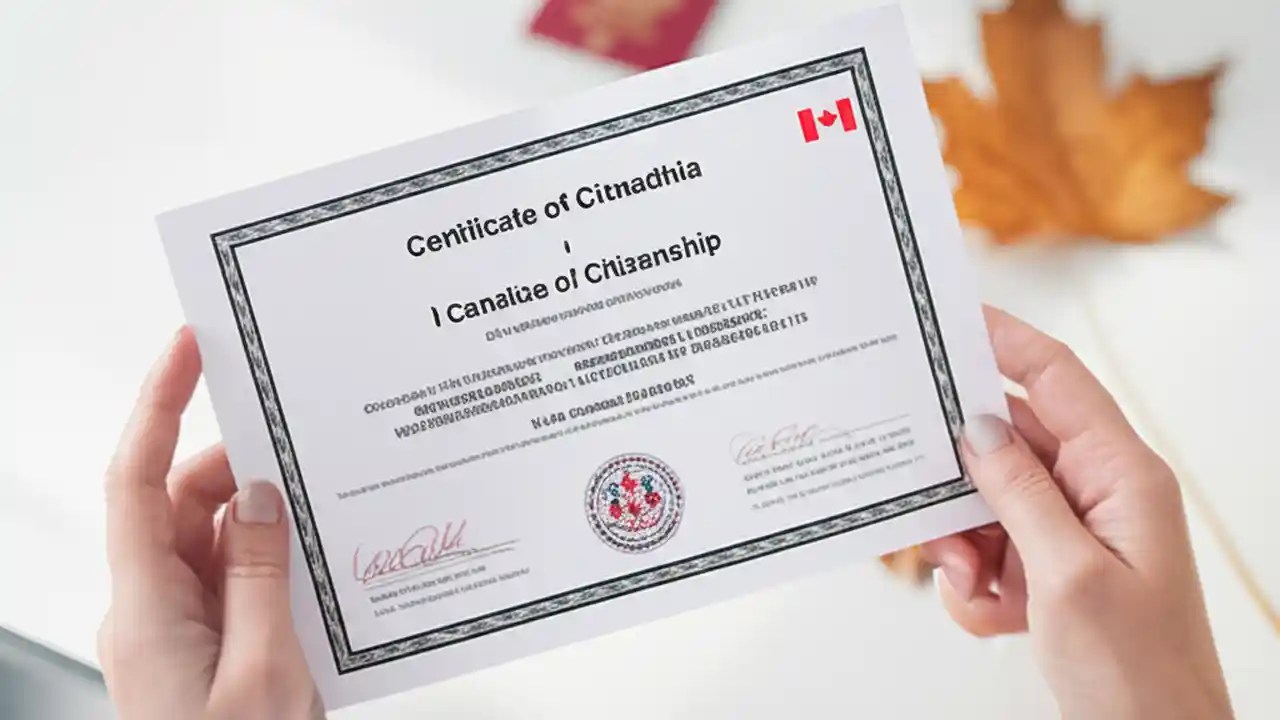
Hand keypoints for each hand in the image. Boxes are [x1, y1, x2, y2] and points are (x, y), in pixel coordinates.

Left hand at [98, 329, 320, 719]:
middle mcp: (150, 606)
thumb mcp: (264, 671)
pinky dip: (271, 561)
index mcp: (147, 607)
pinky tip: (318, 570)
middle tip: (306, 450)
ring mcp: (176, 627)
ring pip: (212, 538)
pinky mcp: (204, 645)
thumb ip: (259, 573)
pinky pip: (232, 578)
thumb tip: (256, 494)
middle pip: (182, 502)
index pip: (136, 479)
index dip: (156, 403)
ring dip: (264, 521)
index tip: (189, 346)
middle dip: (240, 468)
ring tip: (324, 523)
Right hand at [923, 307, 1231, 718]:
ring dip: (963, 539)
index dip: (1006, 341)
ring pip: (988, 500)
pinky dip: (976, 583)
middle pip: (1007, 445)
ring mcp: (1073, 533)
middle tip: (920, 494)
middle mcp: (1098, 493)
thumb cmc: (1137, 675)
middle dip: (958, 476)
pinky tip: (992, 615)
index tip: (952, 318)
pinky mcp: (1052, 570)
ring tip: (969, 580)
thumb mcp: (1068, 576)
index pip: (1058, 380)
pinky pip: (990, 549)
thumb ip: (1018, 492)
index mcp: (1122, 475)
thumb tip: (978, 427)